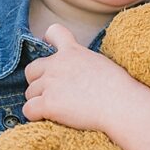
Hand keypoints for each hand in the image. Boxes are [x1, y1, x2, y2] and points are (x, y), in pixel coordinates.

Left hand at [22, 24, 140, 133]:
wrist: (122, 105)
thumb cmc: (119, 88)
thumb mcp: (100, 63)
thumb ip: (83, 62)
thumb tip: (77, 75)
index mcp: (73, 51)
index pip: (54, 32)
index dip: (48, 40)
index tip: (48, 46)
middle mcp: (57, 63)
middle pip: (31, 70)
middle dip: (38, 82)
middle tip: (55, 93)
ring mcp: (51, 83)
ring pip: (29, 93)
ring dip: (39, 101)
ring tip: (60, 109)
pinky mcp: (48, 103)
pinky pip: (28, 110)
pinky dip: (35, 116)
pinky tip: (49, 118)